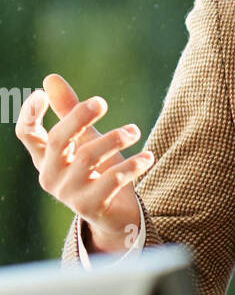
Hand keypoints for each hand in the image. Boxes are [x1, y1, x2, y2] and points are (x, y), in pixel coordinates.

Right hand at [15, 73, 151, 250]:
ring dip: (115, 138)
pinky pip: (112, 179)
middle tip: (102, 102)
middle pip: (58, 140)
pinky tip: (148, 156)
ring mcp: (68, 194)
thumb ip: (70, 112)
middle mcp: (50, 176)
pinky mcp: (90, 207)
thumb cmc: (99, 172)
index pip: (26, 134)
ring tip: (134, 131)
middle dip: (79, 116)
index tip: (41, 94)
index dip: (29, 114)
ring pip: (88, 157)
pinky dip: (132, 165)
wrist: (116, 216)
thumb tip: (50, 79)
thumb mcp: (85, 140)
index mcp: (44, 158)